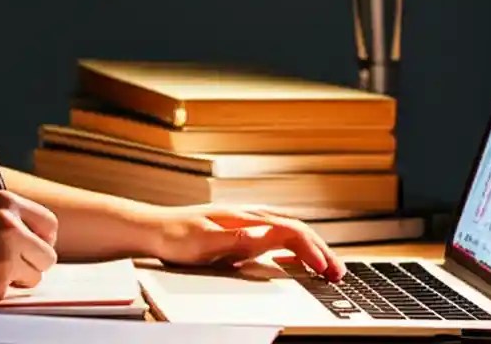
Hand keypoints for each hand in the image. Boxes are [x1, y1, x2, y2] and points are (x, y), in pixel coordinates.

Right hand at [0, 191, 58, 302]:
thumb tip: (35, 245)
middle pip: (47, 256)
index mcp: (5, 202)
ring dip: (13, 280)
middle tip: (6, 266)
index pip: (48, 224)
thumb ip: (4, 222)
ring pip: (32, 279)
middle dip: (31, 264)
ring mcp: (4, 258)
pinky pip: (7, 295)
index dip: (40, 239)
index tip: (30, 247)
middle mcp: (11, 227)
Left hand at [148, 205, 345, 281]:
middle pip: (296, 229)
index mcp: (245, 218)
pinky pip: (275, 238)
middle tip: (338, 272)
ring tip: (326, 267)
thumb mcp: (205, 240)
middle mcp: (248, 217)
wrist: (151, 229)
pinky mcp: (238, 232)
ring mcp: (244, 223)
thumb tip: (267, 233)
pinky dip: (293, 248)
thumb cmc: (174, 235)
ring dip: (310, 249)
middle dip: (321, 250)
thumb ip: (238, 237)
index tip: (326, 269)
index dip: (312, 249)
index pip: (290, 230)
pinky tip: (294, 260)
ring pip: (288, 232)